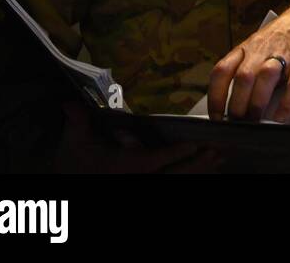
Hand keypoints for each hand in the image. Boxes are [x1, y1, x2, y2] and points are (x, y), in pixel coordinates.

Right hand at [52, 101, 221, 173]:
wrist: (70, 182)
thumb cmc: (75, 161)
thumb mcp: (76, 141)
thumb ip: (78, 121)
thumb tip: (70, 103)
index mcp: (125, 167)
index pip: (155, 160)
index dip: (176, 153)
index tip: (196, 143)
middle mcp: (139, 180)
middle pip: (174, 175)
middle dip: (197, 164)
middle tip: (218, 151)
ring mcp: (143, 185)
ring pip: (177, 182)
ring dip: (199, 172)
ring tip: (219, 160)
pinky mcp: (147, 187)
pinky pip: (173, 185)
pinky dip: (191, 178)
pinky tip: (206, 172)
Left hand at [207, 3, 289, 122]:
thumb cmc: (276, 39)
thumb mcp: (253, 48)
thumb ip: (241, 70)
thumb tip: (228, 105)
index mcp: (244, 49)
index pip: (222, 71)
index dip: (215, 96)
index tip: (216, 117)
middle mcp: (261, 51)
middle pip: (243, 77)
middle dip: (237, 104)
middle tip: (238, 122)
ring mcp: (283, 55)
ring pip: (266, 76)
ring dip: (258, 102)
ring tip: (255, 120)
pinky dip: (288, 101)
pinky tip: (281, 116)